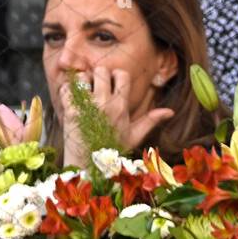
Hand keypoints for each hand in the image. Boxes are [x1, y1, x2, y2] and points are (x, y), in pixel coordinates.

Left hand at [58, 65, 174, 166]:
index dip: (115, 76)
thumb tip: (171, 111)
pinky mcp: (71, 112)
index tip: (111, 85)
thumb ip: (151, 121)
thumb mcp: (134, 136)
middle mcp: (106, 104)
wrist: (90, 168)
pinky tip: (71, 102)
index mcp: (122, 107)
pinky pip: (66, 89)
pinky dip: (66, 92)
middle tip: (95, 89)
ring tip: (83, 95)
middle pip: (101, 70)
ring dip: (81, 83)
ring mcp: (87, 108)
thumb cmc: (113, 152)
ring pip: (82, 76)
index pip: (121, 74)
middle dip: (97, 76)